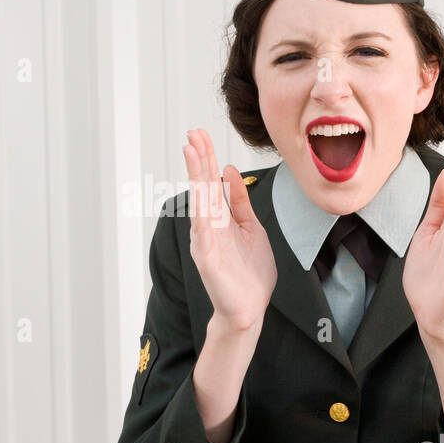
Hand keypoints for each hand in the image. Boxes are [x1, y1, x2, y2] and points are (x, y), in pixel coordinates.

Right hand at [182, 128, 276, 332]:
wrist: (249, 310)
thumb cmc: (250, 273)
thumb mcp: (251, 227)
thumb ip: (240, 201)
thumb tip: (229, 171)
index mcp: (221, 218)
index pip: (211, 182)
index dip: (207, 158)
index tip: (201, 134)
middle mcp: (209, 226)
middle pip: (203, 187)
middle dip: (199, 159)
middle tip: (193, 133)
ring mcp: (206, 241)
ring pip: (200, 202)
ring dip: (196, 176)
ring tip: (192, 152)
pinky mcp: (208, 258)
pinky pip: (204, 229)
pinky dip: (202, 209)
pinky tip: (200, 191)